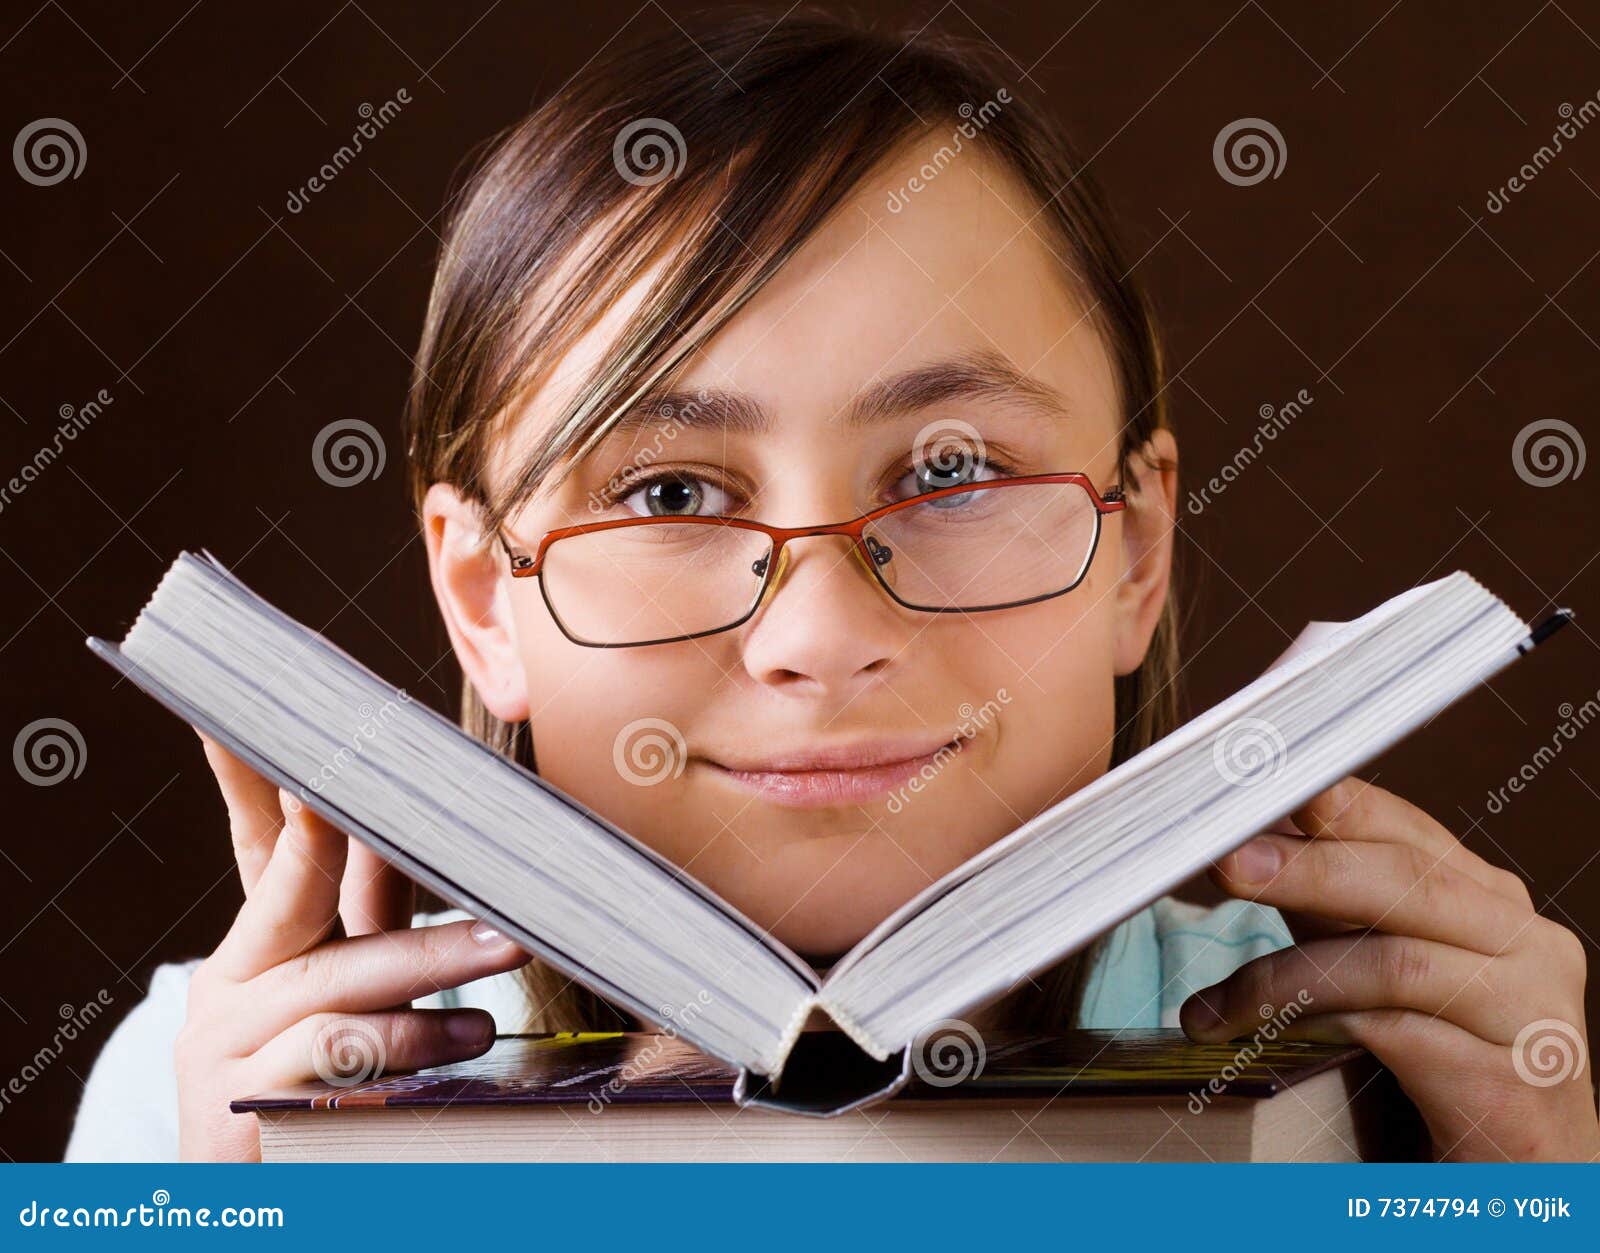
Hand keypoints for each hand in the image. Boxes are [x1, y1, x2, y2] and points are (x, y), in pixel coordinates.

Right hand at [175, 734, 529, 1159]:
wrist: (256, 1210)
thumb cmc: (321, 1094)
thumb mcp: (351, 1001)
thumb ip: (382, 926)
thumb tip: (466, 852)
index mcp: (255, 950)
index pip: (260, 845)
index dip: (266, 774)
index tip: (294, 708)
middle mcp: (229, 988)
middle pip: (292, 891)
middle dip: (357, 840)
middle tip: (423, 806)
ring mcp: (227, 1052)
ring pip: (335, 981)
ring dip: (429, 958)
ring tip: (507, 949)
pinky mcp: (243, 1112)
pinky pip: (336, 1060)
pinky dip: (403, 1043)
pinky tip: (468, 1039)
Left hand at [1180, 775, 1598, 1160]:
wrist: (1527, 1174)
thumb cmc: (1445, 1058)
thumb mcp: (1380, 962)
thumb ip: (1330, 902)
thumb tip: (1247, 838)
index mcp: (1493, 900)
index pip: (1406, 829)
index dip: (1332, 805)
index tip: (1258, 793)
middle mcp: (1528, 943)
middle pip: (1408, 882)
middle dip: (1306, 869)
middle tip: (1226, 863)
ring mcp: (1531, 1012)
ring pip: (1397, 963)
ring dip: (1287, 976)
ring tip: (1214, 1006)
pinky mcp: (1512, 1083)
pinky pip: (1401, 1035)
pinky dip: (1319, 1031)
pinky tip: (1262, 1040)